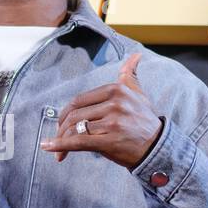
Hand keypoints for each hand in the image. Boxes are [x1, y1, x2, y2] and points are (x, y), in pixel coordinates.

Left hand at [39, 53, 162, 169]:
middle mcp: (114, 104)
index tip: (61, 124)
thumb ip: (130, 75)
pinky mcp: (110, 141)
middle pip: (74, 115)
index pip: (78, 100)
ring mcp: (112, 122)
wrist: (158, 146)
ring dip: (61, 141)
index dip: (65, 113)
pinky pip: (78, 142)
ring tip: (59, 151)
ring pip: (75, 129)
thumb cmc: (144, 121)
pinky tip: (49, 148)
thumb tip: (135, 56)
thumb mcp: (138, 94)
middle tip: (58, 139)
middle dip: (61, 128)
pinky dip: (60, 145)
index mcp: (115, 90)